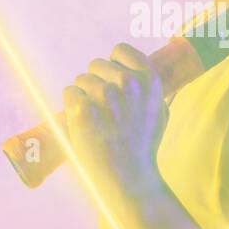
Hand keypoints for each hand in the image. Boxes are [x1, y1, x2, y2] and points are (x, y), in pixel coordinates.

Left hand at [63, 42, 167, 201]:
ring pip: (80, 80)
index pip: (120, 50)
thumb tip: (137, 71)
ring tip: (96, 121)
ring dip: (83, 97)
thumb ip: (150, 90)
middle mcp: (128, 83)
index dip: (112, 65)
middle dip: (95, 83)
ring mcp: (104, 96)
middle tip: (104, 110)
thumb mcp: (159, 113)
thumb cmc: (142, 147)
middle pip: (96, 65)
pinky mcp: (82, 110)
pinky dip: (71, 108)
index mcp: (148, 80)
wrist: (128, 178)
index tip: (111, 81)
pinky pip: (69, 93)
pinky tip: (84, 125)